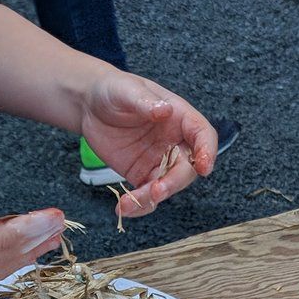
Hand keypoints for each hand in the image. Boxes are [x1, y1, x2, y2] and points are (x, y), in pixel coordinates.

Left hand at [78, 68, 217, 217]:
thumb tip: (164, 110)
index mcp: (180, 118)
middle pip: (187, 168)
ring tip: (128, 204)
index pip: (203, 135)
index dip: (208, 151)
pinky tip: (123, 208)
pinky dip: (138, 205)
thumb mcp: (127, 90)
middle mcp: (175, 142)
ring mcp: (159, 161)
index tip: (204, 167)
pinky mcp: (142, 175)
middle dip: (174, 182)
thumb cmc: (114, 91)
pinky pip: (147, 195)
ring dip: (152, 198)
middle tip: (157, 191)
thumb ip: (146, 101)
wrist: (90, 105)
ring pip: (167, 186)